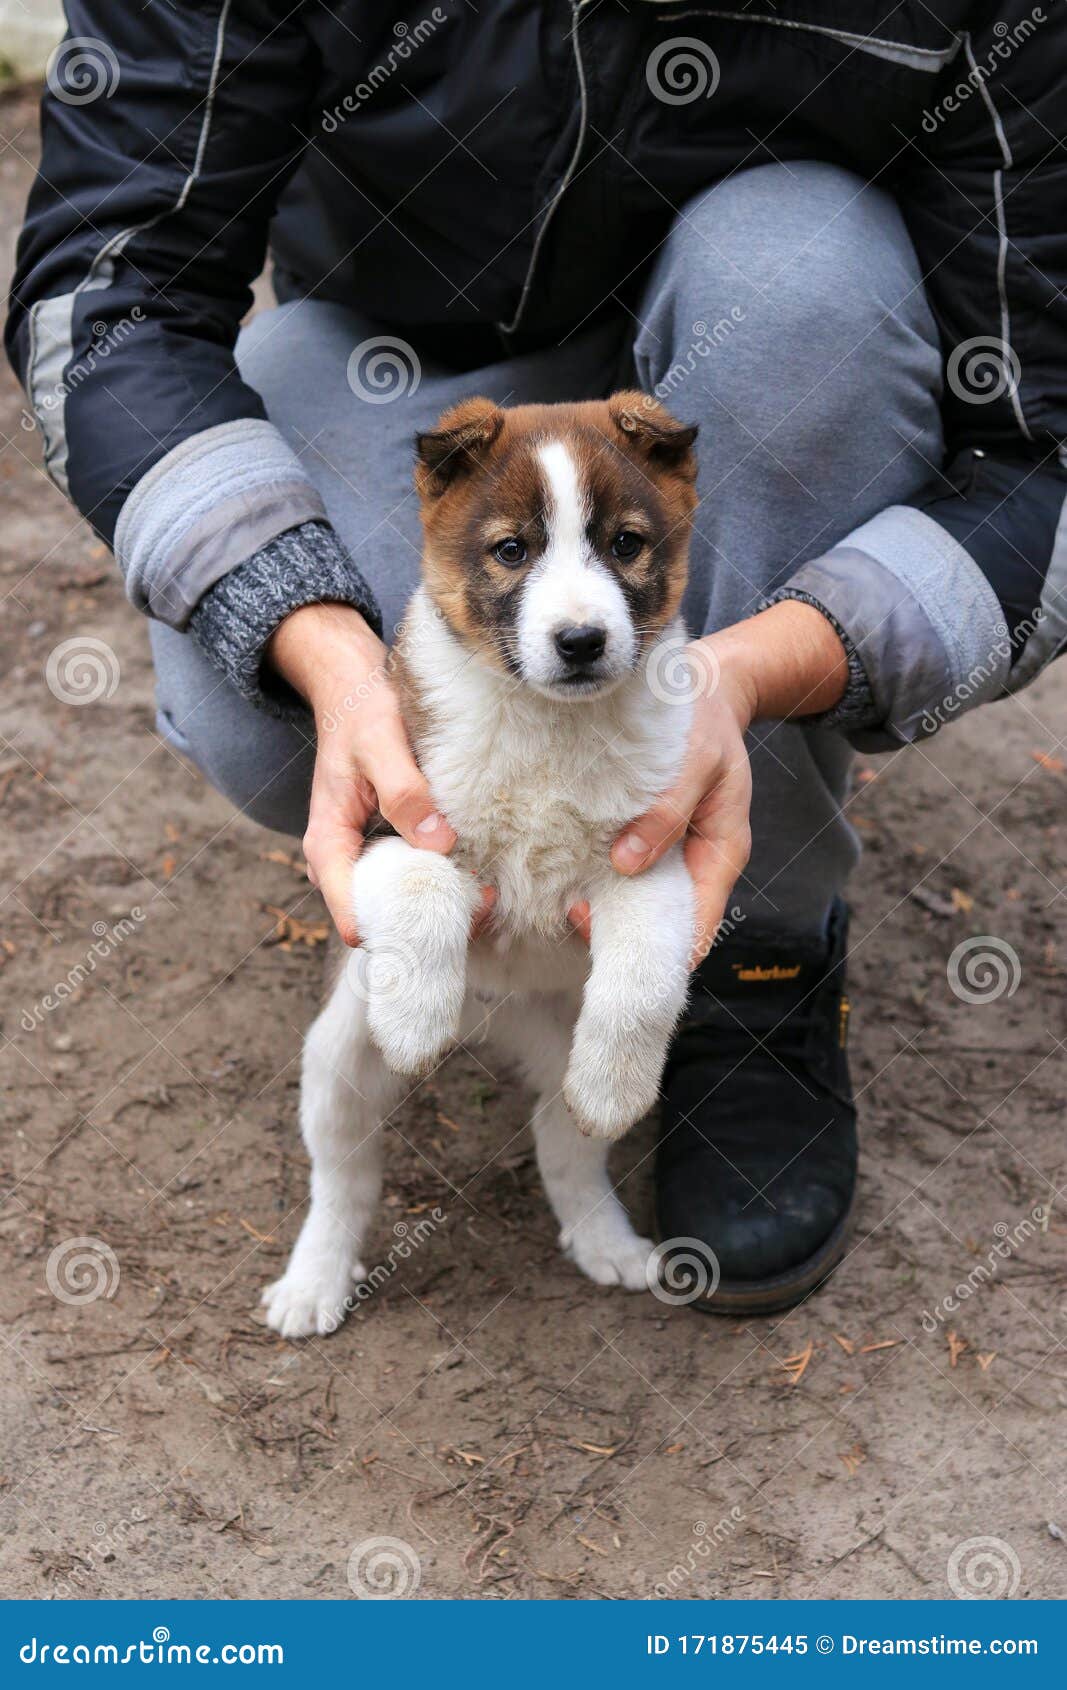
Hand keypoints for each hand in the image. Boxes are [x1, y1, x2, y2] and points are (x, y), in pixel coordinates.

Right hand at [267, 603, 493, 944]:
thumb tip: (438, 843)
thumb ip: (405, 792)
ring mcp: (364, 858)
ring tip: (486, 890)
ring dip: (441, 904)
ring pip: (399, 903)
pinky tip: (476, 873)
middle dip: (429, 919)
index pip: (353, 913)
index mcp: (327, 845)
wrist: (353, 693)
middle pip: (381, 918)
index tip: (446, 919)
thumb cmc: (362, 715)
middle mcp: (342, 862)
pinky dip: (441, 882)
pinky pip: (411, 881)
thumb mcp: (382, 745)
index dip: (398, 926)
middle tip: (481, 902)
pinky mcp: (385, 849)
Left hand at [568, 601, 848, 965]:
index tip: (610, 940)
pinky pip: (626, 867)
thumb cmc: (708, 724)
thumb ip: (669, 812)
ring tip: (562, 892)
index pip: (696, 927)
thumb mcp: (698, 761)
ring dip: (604, 902)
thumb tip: (627, 864)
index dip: (659, 947)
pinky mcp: (648, 833)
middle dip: (619, 927)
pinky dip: (600, 872)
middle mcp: (696, 862)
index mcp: (721, 854)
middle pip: (662, 921)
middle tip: (571, 910)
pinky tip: (568, 864)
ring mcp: (672, 851)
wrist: (710, 687)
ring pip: (639, 898)